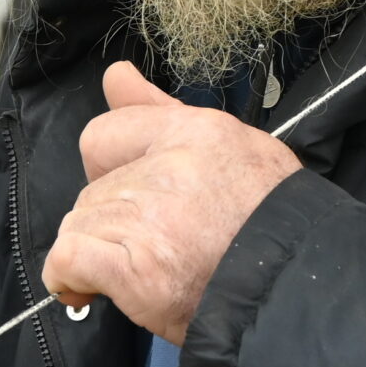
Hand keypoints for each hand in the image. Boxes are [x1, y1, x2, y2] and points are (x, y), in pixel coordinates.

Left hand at [41, 61, 300, 344]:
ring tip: (144, 272)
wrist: (298, 292)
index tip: (134, 201)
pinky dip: (68, 278)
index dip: (110, 172)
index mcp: (196, 132)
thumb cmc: (273, 224)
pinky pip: (67, 260)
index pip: (103, 135)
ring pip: (79, 224)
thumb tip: (116, 74)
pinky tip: (87, 290)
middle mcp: (170, 168)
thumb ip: (161, 113)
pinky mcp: (138, 270)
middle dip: (110, 222)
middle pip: (91, 190)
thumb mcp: (232, 150)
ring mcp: (152, 219)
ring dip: (97, 253)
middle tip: (157, 247)